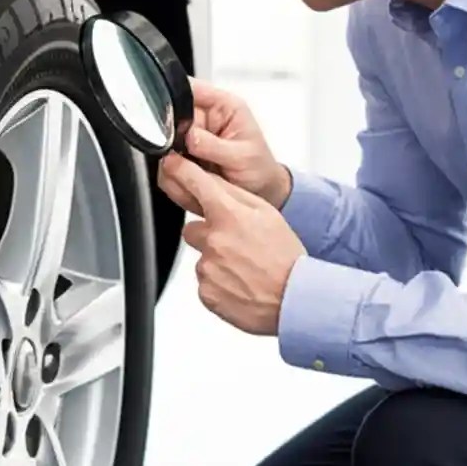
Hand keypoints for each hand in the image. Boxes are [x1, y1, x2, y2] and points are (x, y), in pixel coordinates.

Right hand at [158, 78, 291, 215]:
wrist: (260, 192)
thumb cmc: (259, 168)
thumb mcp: (242, 156)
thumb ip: (213, 145)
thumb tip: (189, 136)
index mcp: (223, 105)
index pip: (191, 88)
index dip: (174, 95)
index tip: (166, 114)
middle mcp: (205, 118)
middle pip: (172, 113)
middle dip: (171, 133)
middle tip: (183, 153)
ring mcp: (192, 136)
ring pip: (165, 138)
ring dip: (173, 155)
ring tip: (194, 170)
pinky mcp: (184, 154)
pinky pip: (167, 159)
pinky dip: (172, 169)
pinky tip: (188, 177)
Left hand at [167, 153, 306, 335]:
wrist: (295, 299)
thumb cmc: (285, 257)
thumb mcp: (267, 214)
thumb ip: (234, 195)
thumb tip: (210, 181)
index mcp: (228, 215)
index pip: (194, 183)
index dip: (179, 170)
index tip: (172, 166)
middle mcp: (213, 240)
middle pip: (192, 229)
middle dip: (208, 234)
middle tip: (235, 245)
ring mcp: (207, 268)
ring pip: (200, 257)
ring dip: (215, 260)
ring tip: (242, 267)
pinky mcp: (206, 292)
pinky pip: (204, 281)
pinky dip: (217, 282)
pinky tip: (238, 283)